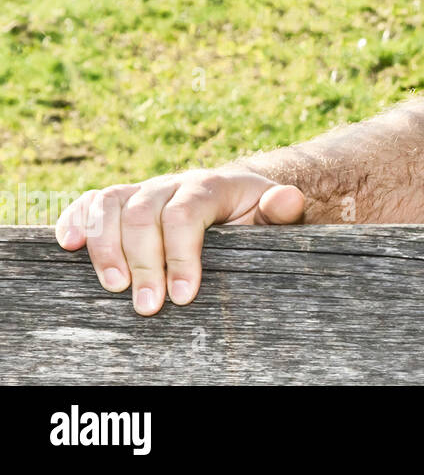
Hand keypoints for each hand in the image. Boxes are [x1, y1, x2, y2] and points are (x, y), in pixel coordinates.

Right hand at [54, 168, 304, 315]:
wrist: (237, 197)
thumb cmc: (254, 214)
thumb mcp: (272, 214)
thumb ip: (281, 209)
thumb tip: (288, 200)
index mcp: (210, 185)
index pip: (185, 213)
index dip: (181, 255)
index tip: (183, 296)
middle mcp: (171, 183)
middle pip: (143, 214)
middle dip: (144, 263)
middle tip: (148, 307)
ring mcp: (144, 190)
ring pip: (111, 205)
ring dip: (105, 247)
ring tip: (114, 287)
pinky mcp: (122, 202)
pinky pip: (90, 202)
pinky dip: (74, 219)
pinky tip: (67, 246)